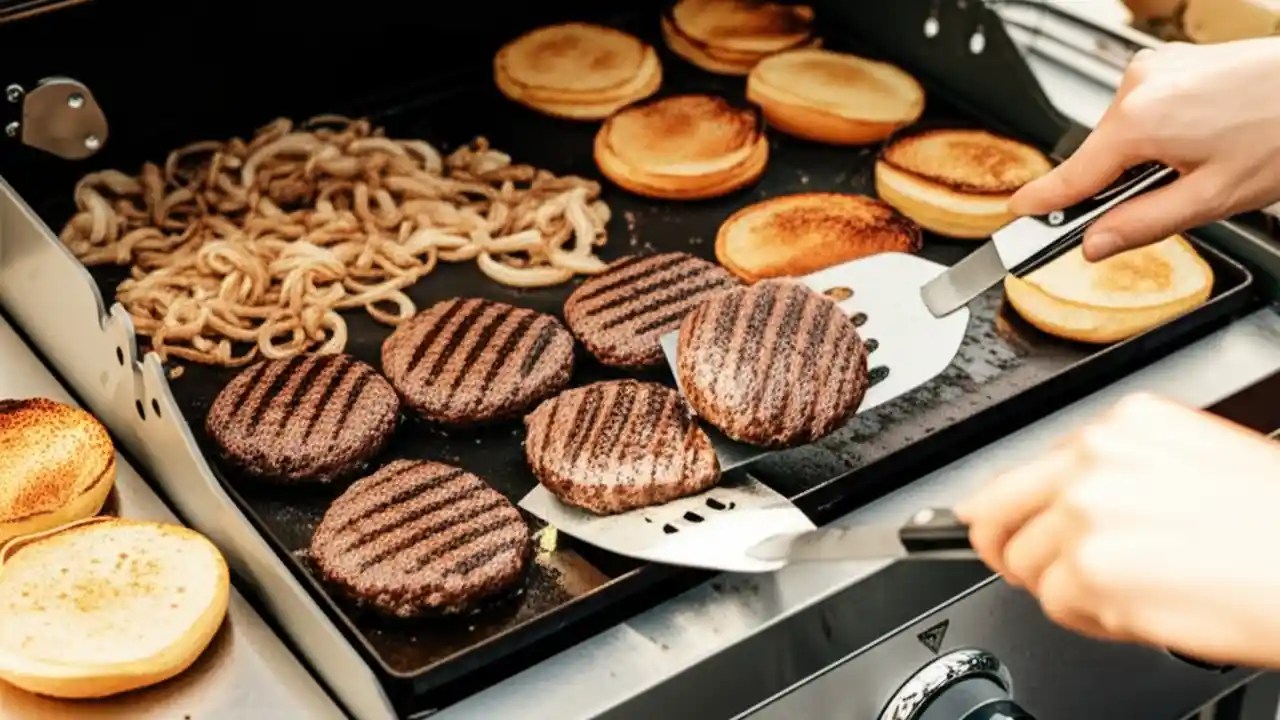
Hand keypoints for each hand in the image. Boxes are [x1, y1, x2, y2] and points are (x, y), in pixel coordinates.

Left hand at [955, 392, 1279, 668]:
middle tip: (1028, 569)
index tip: (1009, 525)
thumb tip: (1056, 498)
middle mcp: (1095, 459)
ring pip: (1023, 564)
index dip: (1018, 510)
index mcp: (1121, 424)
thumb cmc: (1270, 525)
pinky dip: (1086, 619)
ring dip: (1062, 588)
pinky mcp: (1088, 568)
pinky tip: (1132, 610)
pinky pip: (1054, 604)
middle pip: (996, 511)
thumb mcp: (1189, 460)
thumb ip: (1115, 470)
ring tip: (1121, 591)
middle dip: (1007, 546)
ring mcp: (1085, 511)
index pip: (1026, 468)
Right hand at [1009, 38, 1279, 260]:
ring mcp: (1154, 68)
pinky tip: (1201, 141)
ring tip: (1201, 165)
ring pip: (1123, 134)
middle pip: (1099, 156)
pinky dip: (1159, 134)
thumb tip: (1094, 244)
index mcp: (1139, 121)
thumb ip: (1142, 225)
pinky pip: (1143, 110)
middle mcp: (1137, 86)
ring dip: (1144, 159)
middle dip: (1117, 186)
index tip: (1015, 217)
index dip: (1042, 203)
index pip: (1072, 175)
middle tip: (1162, 204)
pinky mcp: (1170, 62)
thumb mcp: (1213, 198)